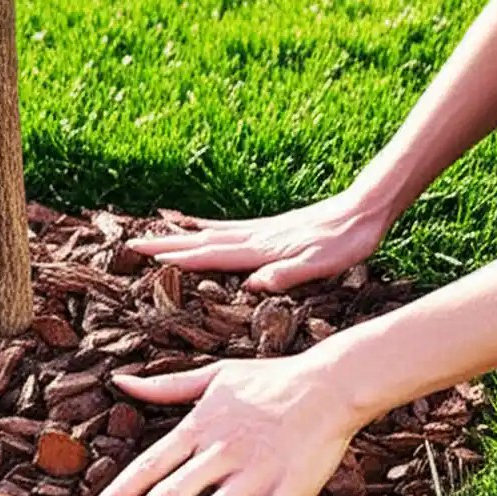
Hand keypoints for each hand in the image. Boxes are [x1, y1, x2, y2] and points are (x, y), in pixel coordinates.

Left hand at [85, 348, 368, 495]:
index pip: (150, 465)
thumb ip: (165, 387)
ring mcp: (254, 474)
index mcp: (201, 427)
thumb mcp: (214, 376)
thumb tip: (120, 380)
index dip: (119, 493)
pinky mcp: (287, 490)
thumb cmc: (270, 380)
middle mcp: (221, 453)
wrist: (329, 385)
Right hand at [127, 192, 390, 291]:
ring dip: (180, 235)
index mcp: (261, 250)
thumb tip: (253, 286)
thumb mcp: (323, 265)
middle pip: (201, 240)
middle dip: (166, 244)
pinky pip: (227, 227)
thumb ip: (287, 275)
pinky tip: (199, 226)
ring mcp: (260, 230)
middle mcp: (254, 237)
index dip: (178, 257)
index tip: (146, 256)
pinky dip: (205, 226)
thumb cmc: (347, 242)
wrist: (364, 209)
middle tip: (132, 244)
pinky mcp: (269, 227)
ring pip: (210, 232)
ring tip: (153, 234)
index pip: (210, 254)